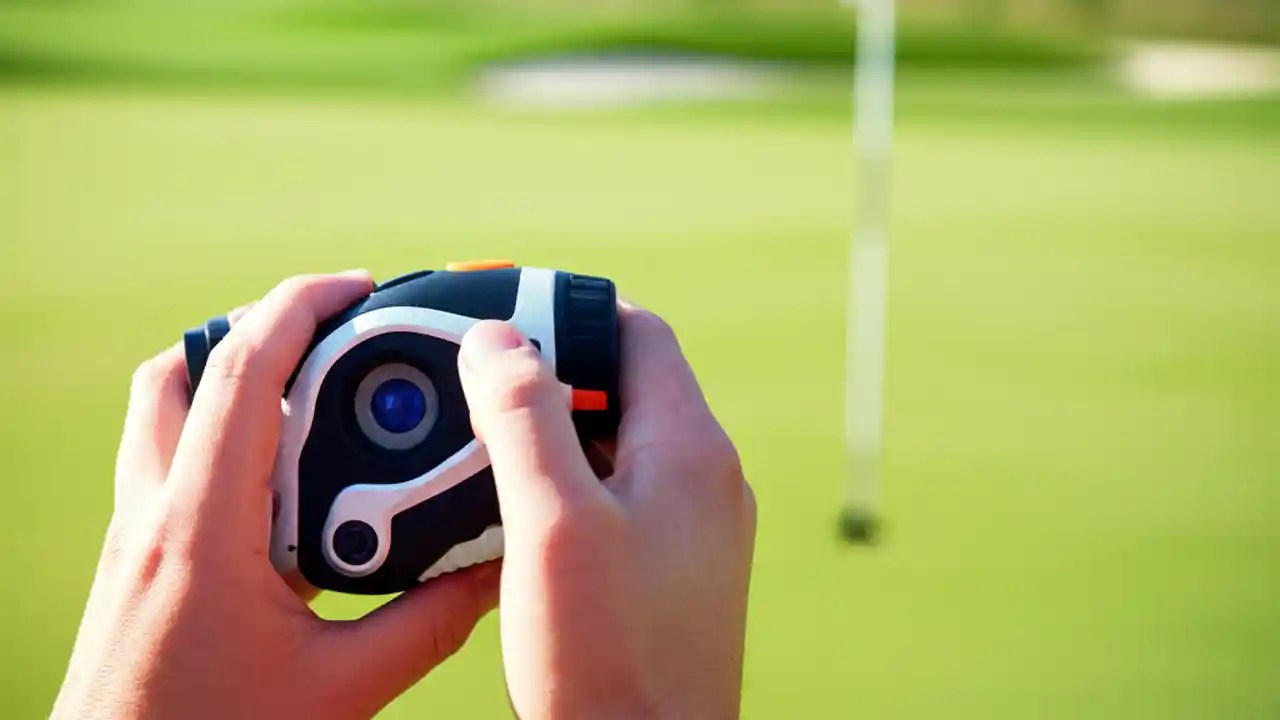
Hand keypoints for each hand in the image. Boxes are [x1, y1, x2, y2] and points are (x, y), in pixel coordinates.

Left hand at [54, 272, 498, 719]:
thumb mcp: (339, 691)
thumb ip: (426, 625)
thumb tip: (494, 572)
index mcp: (200, 527)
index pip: (240, 371)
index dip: (300, 306)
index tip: (361, 284)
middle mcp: (150, 514)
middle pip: (181, 370)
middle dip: (258, 327)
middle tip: (336, 332)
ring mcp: (131, 535)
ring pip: (162, 412)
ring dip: (228, 378)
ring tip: (311, 392)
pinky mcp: (133, 561)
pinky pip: (167, 461)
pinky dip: (220, 436)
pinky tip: (282, 482)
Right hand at [458, 305, 755, 717]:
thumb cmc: (604, 657)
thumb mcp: (552, 522)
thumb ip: (526, 418)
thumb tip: (499, 337)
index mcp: (692, 450)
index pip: (639, 333)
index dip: (569, 311)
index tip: (502, 316)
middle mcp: (706, 480)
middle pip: (627, 384)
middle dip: (551, 374)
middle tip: (477, 385)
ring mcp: (694, 527)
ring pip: (619, 442)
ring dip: (556, 432)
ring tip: (484, 447)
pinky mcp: (673, 567)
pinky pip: (620, 495)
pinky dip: (570, 483)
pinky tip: (517, 510)